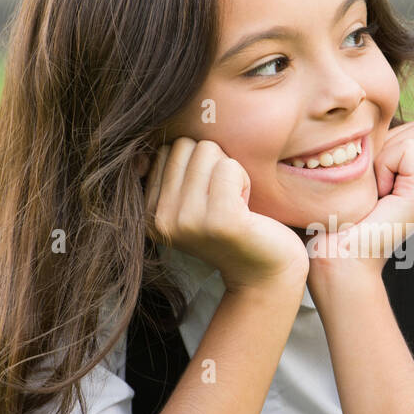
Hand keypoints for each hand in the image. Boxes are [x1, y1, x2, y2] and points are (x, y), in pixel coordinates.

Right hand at [142, 138, 308, 293]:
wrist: (265, 273)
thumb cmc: (232, 228)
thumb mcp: (191, 202)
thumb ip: (171, 173)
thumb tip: (147, 139)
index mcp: (147, 213)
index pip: (166, 150)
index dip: (197, 165)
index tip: (207, 198)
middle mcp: (161, 220)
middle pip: (186, 146)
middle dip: (213, 163)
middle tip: (224, 199)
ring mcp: (188, 222)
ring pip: (208, 150)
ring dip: (230, 171)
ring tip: (235, 204)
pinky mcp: (220, 221)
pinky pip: (230, 166)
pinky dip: (244, 180)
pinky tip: (246, 208)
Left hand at [305, 118, 413, 281]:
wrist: (336, 262)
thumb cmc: (332, 224)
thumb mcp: (356, 178)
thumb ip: (374, 152)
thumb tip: (367, 116)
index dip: (385, 144)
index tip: (366, 182)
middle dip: (389, 146)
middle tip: (370, 186)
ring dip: (385, 157)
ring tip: (372, 193)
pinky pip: (407, 149)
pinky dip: (385, 166)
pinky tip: (376, 198)